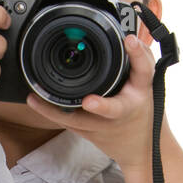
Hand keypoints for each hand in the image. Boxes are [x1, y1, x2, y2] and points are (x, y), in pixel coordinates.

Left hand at [25, 32, 157, 170]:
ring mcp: (104, 125)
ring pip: (79, 120)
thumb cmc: (141, 107)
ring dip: (56, 111)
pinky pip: (68, 122)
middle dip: (101, 107)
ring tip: (35, 97)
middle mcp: (123, 111)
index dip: (137, 55)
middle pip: (112, 110)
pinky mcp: (89, 132)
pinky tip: (35, 101)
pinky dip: (51, 112)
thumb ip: (139, 58)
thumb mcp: (147, 82)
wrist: (139, 146)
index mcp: (140, 92)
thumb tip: (128, 36)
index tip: (129, 40)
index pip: (143, 71)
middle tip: (89, 102)